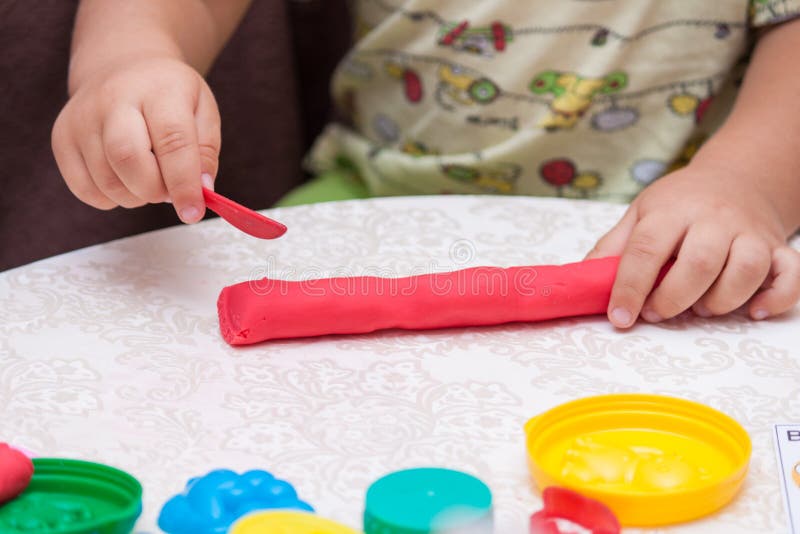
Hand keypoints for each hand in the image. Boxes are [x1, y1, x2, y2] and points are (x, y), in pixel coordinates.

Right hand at [51, 56, 220, 222]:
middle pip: (128, 159)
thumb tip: (202, 189)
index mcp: (159, 89)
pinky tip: (125, 178)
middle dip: (155, 190)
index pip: (173, 140)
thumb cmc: (168, 96)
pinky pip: (85, 190)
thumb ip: (206, 152)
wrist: (121, 67)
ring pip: (107, 181)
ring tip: (149, 178)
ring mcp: (81, 118)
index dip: (184, 183)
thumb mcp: (202, 111)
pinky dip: (111, 198)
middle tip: (169, 189)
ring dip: (136, 196)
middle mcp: (113, 98)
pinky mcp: (61, 138)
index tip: (193, 212)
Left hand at [586, 163, 799, 326]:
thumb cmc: (678, 204)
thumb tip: (582, 280)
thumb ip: (613, 247)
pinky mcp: (777, 247)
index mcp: (671, 211)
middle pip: (699, 264)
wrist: (735, 178)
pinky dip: (777, 298)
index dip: (630, 287)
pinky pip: (791, 275)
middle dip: (673, 299)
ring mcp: (749, 232)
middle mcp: (714, 219)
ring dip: (719, 302)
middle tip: (656, 312)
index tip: (620, 317)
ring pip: (745, 270)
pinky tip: (753, 311)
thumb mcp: (639, 214)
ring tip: (697, 309)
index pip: (647, 249)